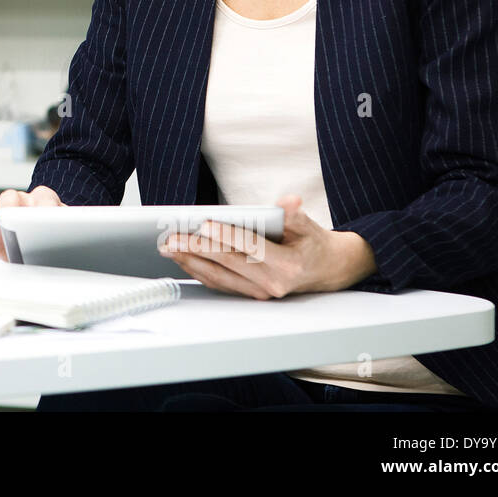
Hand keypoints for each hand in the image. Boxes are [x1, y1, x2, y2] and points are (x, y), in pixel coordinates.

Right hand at [0, 186, 64, 259]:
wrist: (42, 245)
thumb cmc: (53, 236)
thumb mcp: (66, 232)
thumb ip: (68, 230)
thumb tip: (77, 233)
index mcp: (41, 200)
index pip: (42, 196)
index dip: (44, 204)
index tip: (47, 213)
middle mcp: (18, 202)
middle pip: (12, 196)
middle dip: (11, 205)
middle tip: (13, 216)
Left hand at [158, 195, 377, 298]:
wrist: (327, 270)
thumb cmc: (313, 244)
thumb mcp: (308, 226)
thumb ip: (294, 214)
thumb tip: (288, 201)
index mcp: (287, 265)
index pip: (249, 248)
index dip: (226, 235)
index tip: (204, 224)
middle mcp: (272, 283)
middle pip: (227, 263)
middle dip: (196, 249)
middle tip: (172, 238)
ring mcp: (260, 292)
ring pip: (219, 277)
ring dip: (191, 262)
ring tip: (169, 249)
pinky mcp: (251, 294)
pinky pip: (221, 283)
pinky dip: (200, 272)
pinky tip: (184, 260)